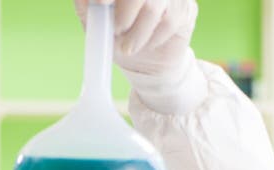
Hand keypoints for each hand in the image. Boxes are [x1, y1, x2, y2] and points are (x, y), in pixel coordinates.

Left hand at [74, 0, 197, 78]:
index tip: (102, 3)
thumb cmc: (117, 35)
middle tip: (117, 31)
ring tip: (128, 46)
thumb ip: (87, 5)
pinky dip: (152, 40)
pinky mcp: (186, 7)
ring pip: (154, 6)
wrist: (144, 61)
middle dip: (125, 12)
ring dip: (137, 33)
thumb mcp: (94, 21)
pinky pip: (169, 21)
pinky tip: (147, 44)